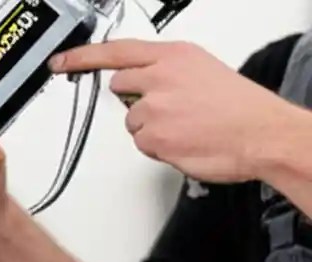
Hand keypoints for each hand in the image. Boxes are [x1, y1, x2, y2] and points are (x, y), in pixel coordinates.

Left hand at [50, 39, 304, 183]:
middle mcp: (159, 77)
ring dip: (151, 127)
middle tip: (170, 109)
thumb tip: (142, 81)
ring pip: (132, 120)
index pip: (116, 51)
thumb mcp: (203, 71)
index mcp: (174, 56)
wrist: (262, 134)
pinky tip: (185, 141)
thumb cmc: (240, 107)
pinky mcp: (151, 136)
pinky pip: (142, 144)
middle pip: (119, 87)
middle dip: (136, 100)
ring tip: (186, 127)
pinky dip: (159, 147)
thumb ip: (166, 72)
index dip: (82, 56)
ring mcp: (153, 108)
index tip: (61, 60)